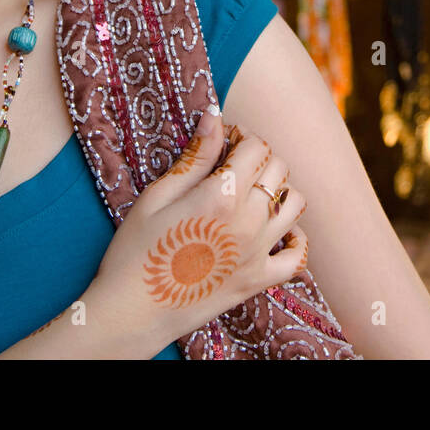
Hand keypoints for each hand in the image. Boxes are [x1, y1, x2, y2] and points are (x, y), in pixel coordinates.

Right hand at [88, 107, 308, 353]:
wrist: (131, 313)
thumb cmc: (135, 251)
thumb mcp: (157, 196)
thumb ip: (195, 157)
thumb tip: (215, 117)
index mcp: (221, 195)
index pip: (256, 147)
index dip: (240, 137)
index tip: (223, 144)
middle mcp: (248, 222)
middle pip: (278, 170)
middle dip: (258, 159)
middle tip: (231, 166)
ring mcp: (258, 254)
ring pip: (294, 204)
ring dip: (278, 191)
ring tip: (251, 195)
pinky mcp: (259, 281)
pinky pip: (298, 256)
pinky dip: (294, 239)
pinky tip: (274, 232)